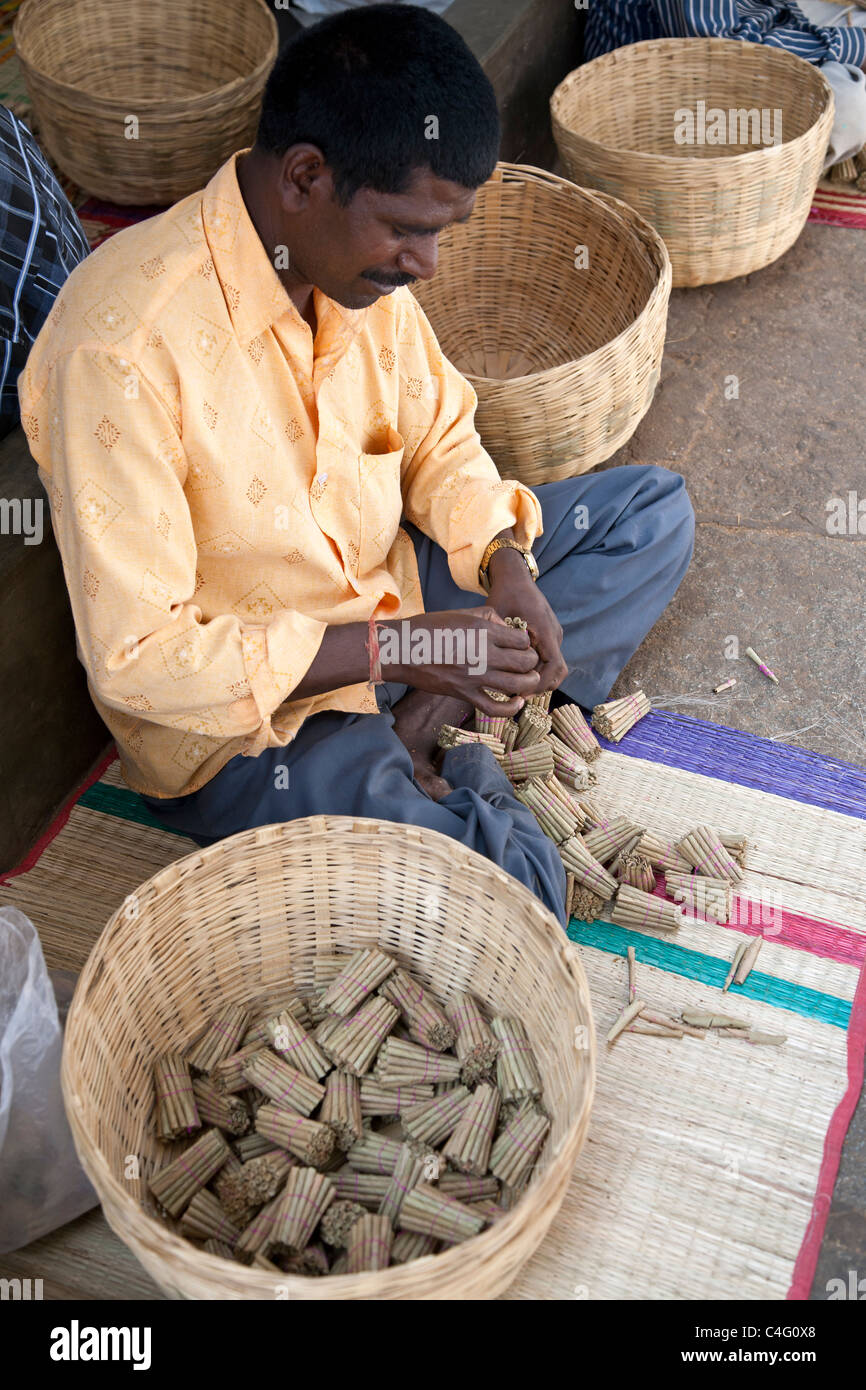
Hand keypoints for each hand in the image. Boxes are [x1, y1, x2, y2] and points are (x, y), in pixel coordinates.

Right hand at [380, 607, 539, 716]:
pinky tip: (517, 703)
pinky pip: (494, 708)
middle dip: (532, 663)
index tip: (522, 647)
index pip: (522, 640)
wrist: (403, 650)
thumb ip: (487, 616)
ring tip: (529, 681)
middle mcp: (482, 653)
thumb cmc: (429, 628)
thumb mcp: (461, 613)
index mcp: (483, 630)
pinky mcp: (464, 693)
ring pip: (516, 685)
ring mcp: (474, 676)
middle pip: (524, 662)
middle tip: (529, 664)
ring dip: (529, 684)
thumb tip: (506, 624)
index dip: (527, 644)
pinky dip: (510, 708)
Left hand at [485, 549, 567, 692]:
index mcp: (545, 630)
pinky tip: (516, 672)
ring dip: (538, 678)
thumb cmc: (505, 594)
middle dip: (540, 685)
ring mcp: (554, 634)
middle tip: (517, 694)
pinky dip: (536, 669)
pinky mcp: (548, 635)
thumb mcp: (498, 617)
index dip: (541, 683)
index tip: (522, 691)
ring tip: (514, 686)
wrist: (515, 576)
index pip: (554, 666)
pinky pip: (548, 658)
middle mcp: (554, 634)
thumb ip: (499, 640)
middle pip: (557, 671)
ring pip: (552, 667)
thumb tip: (495, 669)